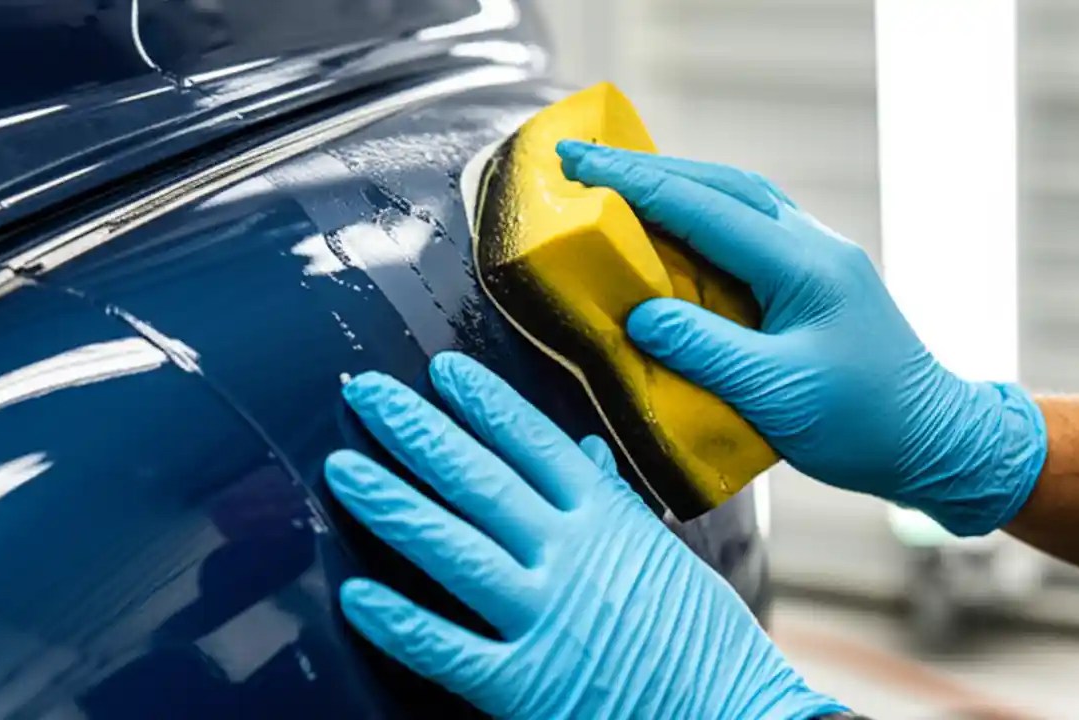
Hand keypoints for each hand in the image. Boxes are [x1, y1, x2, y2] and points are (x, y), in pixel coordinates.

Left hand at [324, 352, 845, 718]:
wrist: (735, 716)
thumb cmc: (699, 638)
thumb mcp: (663, 553)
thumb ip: (613, 500)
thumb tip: (584, 447)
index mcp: (607, 519)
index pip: (535, 445)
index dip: (484, 404)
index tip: (441, 371)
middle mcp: (572, 557)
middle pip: (481, 483)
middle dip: (418, 432)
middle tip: (365, 392)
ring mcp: (547, 618)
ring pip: (454, 550)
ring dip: (394, 506)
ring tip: (344, 469)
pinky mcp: (525, 685)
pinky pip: (448, 648)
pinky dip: (399, 622)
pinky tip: (357, 594)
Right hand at [557, 141, 1045, 536]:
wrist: (935, 441)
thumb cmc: (864, 423)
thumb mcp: (776, 392)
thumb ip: (703, 349)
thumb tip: (639, 315)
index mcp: (802, 264)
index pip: (703, 208)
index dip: (634, 184)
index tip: (577, 163)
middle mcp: (809, 245)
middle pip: (719, 185)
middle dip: (647, 169)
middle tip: (582, 159)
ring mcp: (815, 258)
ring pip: (735, 199)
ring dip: (674, 186)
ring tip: (617, 185)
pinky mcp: (811, 279)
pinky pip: (745, 229)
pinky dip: (698, 218)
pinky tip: (671, 231)